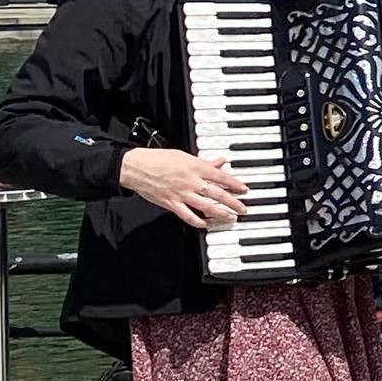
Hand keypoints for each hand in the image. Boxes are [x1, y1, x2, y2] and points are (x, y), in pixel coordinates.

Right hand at [119, 148, 249, 232]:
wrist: (137, 167)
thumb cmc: (158, 159)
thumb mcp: (185, 155)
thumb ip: (205, 162)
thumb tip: (220, 161)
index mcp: (196, 167)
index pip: (222, 177)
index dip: (235, 184)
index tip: (244, 190)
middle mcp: (191, 182)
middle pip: (218, 194)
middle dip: (233, 203)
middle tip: (243, 208)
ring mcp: (181, 194)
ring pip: (206, 207)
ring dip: (221, 214)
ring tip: (230, 218)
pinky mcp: (171, 204)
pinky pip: (188, 216)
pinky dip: (198, 222)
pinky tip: (206, 224)